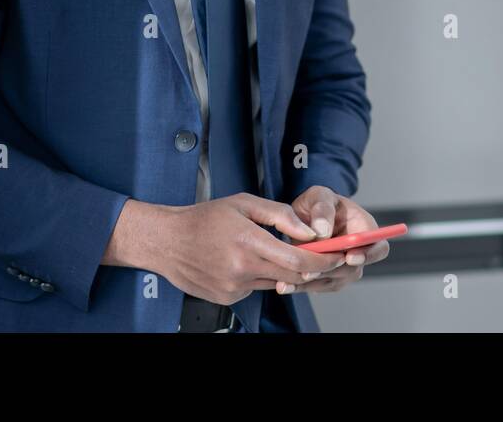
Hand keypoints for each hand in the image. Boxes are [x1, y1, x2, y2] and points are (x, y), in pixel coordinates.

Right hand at [158, 194, 346, 306]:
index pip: (296, 259)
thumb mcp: (244, 203)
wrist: (167, 241)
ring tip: (271, 251)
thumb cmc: (204, 219)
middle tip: (322, 257)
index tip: (335, 256)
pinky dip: (260, 276)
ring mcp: (234, 287)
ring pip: (275, 283)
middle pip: (292, 276)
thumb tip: (309, 230)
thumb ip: (280, 215)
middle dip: (312, 268)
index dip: (321, 260)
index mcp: (247, 241)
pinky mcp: (228, 298)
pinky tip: (244, 261)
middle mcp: (241, 268)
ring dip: (284, 271)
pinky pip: (256, 289)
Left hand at [277, 186, 389, 294]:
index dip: (369, 255)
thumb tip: (322, 231)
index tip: (350, 256)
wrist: (304, 216)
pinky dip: (301, 287)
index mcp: (364, 229)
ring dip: (313, 282)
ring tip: (289, 280)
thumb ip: (322, 209)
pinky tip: (284, 285)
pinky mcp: (327, 278)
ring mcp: (344, 268)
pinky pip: (317, 286)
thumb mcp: (320, 196)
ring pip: (333, 281)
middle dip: (330, 271)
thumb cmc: (318, 203)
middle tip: (309, 272)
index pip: (379, 247)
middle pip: (354, 270)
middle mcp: (358, 252)